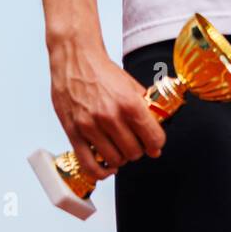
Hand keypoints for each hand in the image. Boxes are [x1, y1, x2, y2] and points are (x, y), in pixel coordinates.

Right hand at [49, 37, 165, 184]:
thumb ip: (144, 107)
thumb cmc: (102, 70)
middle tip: (135, 144)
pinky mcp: (73, 132)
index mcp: (129, 103)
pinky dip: (102, 172)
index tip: (155, 145)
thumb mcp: (130, 84)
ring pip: (114, 160)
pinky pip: (89, 165)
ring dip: (120, 159)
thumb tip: (156, 131)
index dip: (157, 144)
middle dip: (138, 151)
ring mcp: (90, 126)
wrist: (75, 58)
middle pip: (134, 153)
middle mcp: (110, 117)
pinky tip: (107, 167)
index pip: (153, 138)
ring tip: (120, 150)